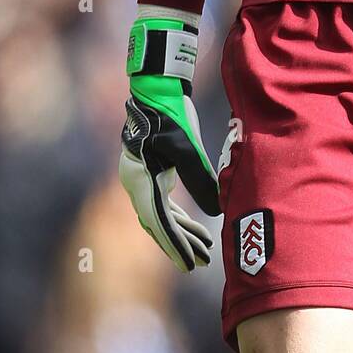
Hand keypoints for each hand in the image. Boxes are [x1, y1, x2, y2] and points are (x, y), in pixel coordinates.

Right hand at [119, 15, 219, 271]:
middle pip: (159, 224)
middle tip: (201, 263)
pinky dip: (181, 216)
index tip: (189, 265)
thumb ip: (199, 177)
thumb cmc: (170, 114)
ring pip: (163, 216)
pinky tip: (197, 225)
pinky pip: (165, 203)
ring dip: (183, 232)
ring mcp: (144, 178)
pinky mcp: (154, 172)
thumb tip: (216, 211)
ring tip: (204, 251)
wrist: (157, 88)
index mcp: (139, 180)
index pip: (158, 222)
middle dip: (180, 244)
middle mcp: (137, 183)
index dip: (175, 245)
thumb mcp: (186, 146)